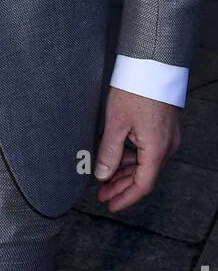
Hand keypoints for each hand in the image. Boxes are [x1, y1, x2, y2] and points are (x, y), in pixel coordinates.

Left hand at [93, 87, 181, 210]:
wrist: (152, 65)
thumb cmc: (135, 90)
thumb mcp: (116, 122)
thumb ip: (109, 152)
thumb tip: (102, 175)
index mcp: (157, 149)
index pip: (143, 185)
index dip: (126, 198)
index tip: (111, 205)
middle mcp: (168, 147)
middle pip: (145, 177)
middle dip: (123, 187)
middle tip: (103, 194)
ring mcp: (169, 138)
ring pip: (147, 164)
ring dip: (127, 173)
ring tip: (106, 178)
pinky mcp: (165, 129)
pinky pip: (150, 152)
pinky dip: (134, 159)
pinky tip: (119, 159)